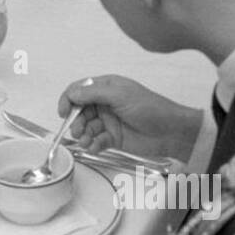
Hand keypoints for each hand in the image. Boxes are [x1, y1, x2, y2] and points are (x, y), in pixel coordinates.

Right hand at [58, 74, 202, 163]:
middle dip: (76, 121)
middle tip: (77, 132)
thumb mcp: (119, 95)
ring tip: (87, 142)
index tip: (63, 112)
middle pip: (80, 111)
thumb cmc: (149, 107)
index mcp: (106, 87)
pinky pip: (96, 141)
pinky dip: (92, 144)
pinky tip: (94, 147)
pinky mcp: (113, 138)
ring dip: (83, 135)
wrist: (171, 131)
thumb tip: (71, 94)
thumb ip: (93, 94)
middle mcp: (105, 103)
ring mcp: (108, 121)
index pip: (79, 90)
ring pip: (86, 128)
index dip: (68, 100)